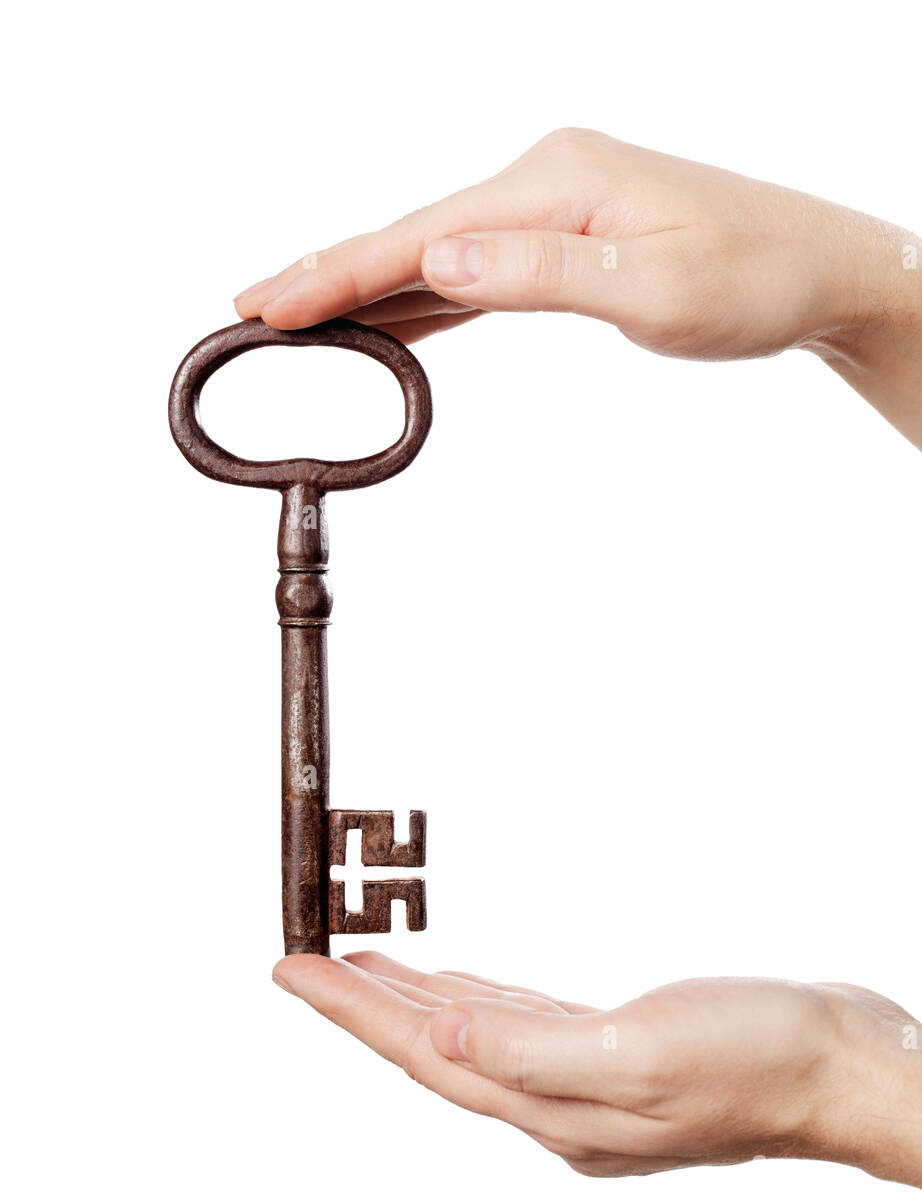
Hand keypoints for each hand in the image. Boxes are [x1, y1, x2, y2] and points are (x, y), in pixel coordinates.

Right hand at [235, 128, 921, 445]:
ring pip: (435, 251)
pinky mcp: (567, 236)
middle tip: (247, 308)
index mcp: (554, 182)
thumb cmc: (755, 279)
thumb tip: (440, 259)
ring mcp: (553, 205)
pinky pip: (474, 267)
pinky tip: (388, 317)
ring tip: (294, 315)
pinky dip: (422, 294)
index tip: (266, 304)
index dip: (337, 274)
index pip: (421, 236)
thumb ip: (542, 274)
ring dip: (364, 285)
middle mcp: (543, 179)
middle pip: (411, 234)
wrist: (824, 271)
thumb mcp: (654, 287)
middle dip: (327, 274)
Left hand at [272, 951, 921, 1185]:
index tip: (293, 969)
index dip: (353, 1013)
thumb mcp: (641, 1051)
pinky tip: (458, 985)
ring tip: (361, 969)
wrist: (842, 1064)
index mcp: (553, 1106)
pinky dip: (476, 998)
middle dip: (363, 1006)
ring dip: (413, 1000)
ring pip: (473, 1033)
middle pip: (435, 1047)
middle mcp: (558, 1100)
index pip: (426, 1055)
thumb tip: (444, 1033)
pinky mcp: (616, 1046)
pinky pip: (518, 1021)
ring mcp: (587, 1077)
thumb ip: (533, 1047)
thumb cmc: (761, 1061)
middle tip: (303, 962)